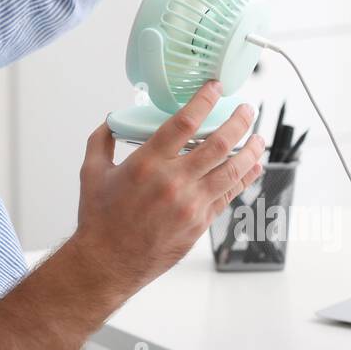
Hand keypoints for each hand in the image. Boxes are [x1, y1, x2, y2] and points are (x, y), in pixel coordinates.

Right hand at [72, 81, 265, 294]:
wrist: (108, 262)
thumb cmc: (99, 219)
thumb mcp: (92, 172)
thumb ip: (101, 141)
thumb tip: (112, 121)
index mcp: (146, 163)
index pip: (184, 122)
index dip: (204, 100)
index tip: (215, 87)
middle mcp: (173, 181)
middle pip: (218, 144)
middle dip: (239, 122)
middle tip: (247, 110)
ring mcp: (191, 204)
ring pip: (232, 170)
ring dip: (250, 149)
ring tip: (258, 137)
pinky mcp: (200, 222)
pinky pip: (230, 194)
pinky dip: (245, 177)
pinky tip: (253, 166)